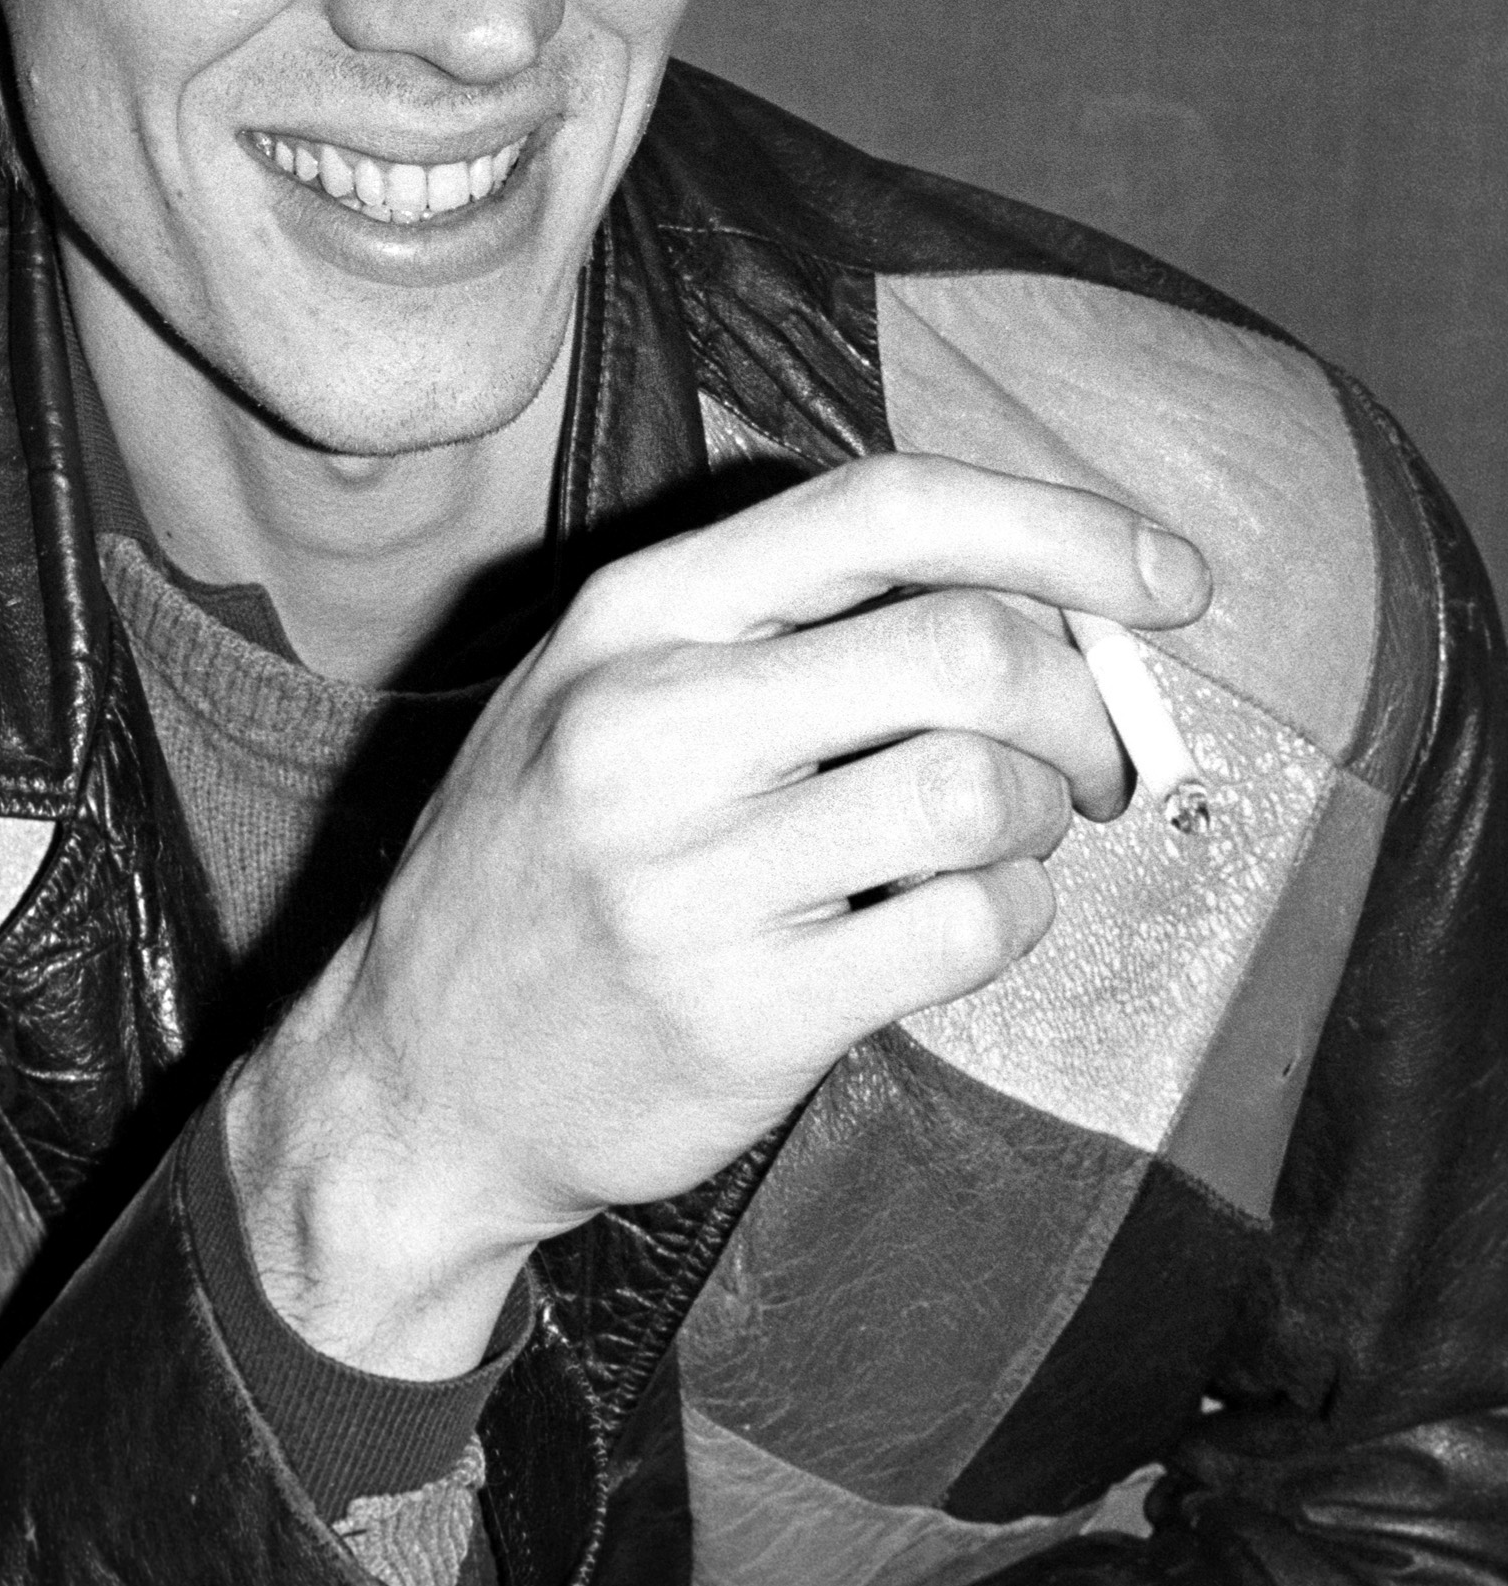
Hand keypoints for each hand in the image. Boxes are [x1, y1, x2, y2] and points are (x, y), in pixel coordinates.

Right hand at [227, 454, 1208, 1375]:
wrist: (415, 1077)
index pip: (881, 508)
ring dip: (1048, 815)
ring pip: (984, 793)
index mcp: (631, 615)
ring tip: (1006, 839)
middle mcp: (652, 726)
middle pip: (964, 647)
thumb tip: (1038, 592)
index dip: (1057, 523)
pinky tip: (961, 925)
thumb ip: (781, 623)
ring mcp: (692, 877)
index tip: (1169, 576)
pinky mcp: (747, 1016)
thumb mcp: (605, 686)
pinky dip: (1014, 920)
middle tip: (1095, 752)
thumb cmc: (549, 857)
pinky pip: (968, 933)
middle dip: (1082, 694)